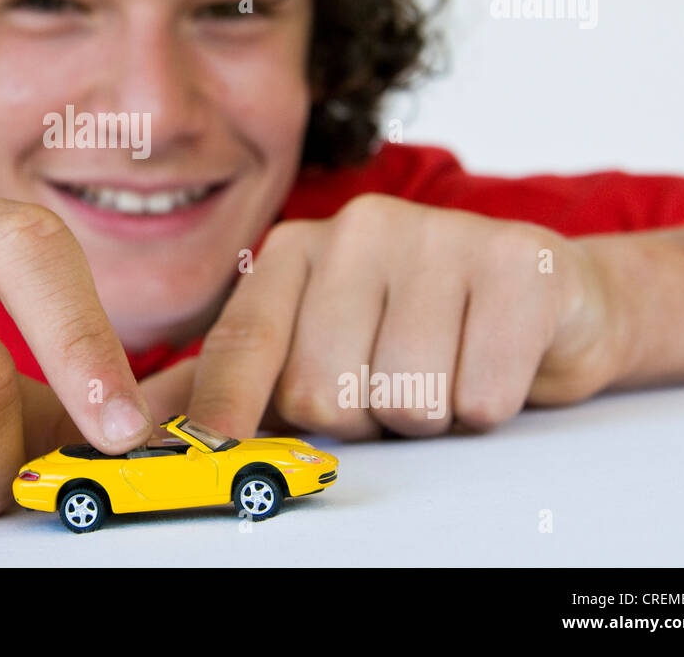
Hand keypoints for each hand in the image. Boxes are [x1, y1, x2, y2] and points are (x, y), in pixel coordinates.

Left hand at [186, 193, 619, 439]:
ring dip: (428, 416)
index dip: (224, 408)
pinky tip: (492, 360)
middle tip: (389, 385)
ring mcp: (439, 236)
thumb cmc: (418, 326)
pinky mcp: (518, 264)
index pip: (244, 339)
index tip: (208, 456)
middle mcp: (359, 228)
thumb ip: (233, 381)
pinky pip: (479, 397)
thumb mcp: (317, 345)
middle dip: (359, 419)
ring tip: (444, 369)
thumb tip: (141, 430)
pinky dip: (487, 406)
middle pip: (322, 391)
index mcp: (297, 250)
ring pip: (403, 403)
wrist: (543, 295)